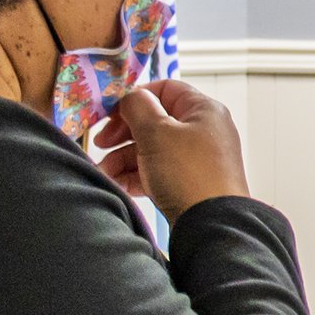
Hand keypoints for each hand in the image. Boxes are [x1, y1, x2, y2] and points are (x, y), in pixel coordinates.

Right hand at [95, 80, 248, 222]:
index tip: (112, 112)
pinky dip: (136, 176)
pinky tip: (117, 184)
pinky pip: (158, 172)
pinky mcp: (190, 184)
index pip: (165, 89)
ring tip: (104, 172)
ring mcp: (198, 159)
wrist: (212, 225)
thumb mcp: (157, 132)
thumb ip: (138, 107)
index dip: (136, 97)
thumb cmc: (190, 174)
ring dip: (123, 158)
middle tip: (102, 143)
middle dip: (123, 133)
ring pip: (152, 149)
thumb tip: (131, 98)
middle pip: (155, 121)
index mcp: (203, 110)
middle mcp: (204, 131)